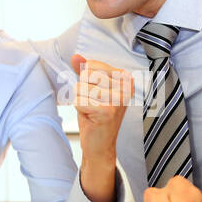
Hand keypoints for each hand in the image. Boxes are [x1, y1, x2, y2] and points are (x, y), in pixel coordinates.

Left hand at [72, 53, 131, 201]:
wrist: (100, 144)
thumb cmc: (96, 116)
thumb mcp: (91, 89)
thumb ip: (84, 70)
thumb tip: (75, 56)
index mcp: (125, 79)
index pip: (92, 65)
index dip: (87, 79)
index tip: (96, 93)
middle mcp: (125, 87)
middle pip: (87, 75)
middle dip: (84, 91)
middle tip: (94, 104)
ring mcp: (118, 99)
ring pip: (82, 88)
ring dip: (82, 101)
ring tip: (92, 111)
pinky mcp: (108, 112)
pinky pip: (80, 101)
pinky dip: (81, 110)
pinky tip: (91, 117)